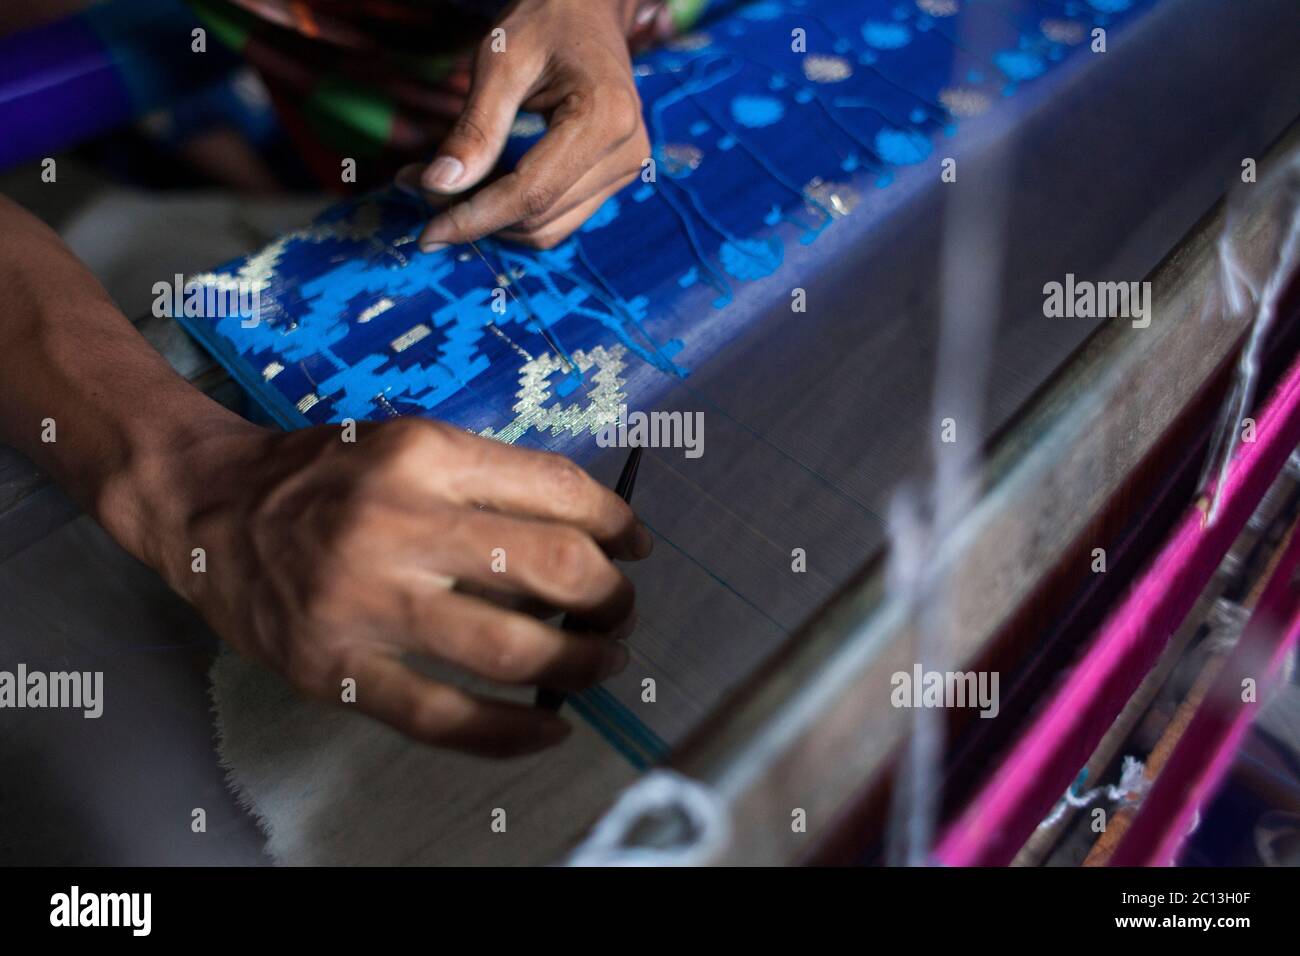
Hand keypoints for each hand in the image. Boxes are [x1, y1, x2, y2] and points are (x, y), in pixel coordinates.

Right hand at [166, 417, 651, 756]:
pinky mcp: (336, 669)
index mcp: (425, 454)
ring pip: (513, 648)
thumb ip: (489, 482)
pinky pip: (446, 717)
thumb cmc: (323, 475)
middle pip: (553, 567)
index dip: (617, 525)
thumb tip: (590, 534)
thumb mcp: (408, 443)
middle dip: (612, 598)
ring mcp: (364, 601)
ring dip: (581, 663)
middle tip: (619, 609)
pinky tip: (549, 728)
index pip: (559, 490)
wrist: (209, 505)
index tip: (632, 547)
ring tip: (599, 662)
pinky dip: (512, 732)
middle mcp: (398, 522)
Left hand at [413, 0, 648, 249]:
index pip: (531, 194)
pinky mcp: (615, 179)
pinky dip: (513, 214)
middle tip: (418, 184)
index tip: (425, 234)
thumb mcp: (500, 61)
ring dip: (491, 221)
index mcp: (605, 118)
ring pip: (546, 229)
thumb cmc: (545, 21)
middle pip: (536, 217)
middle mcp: (626, 154)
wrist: (589, 10)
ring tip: (446, 187)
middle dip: (472, 215)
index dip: (474, 219)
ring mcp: (626, 171)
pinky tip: (481, 188)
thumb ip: (474, 128)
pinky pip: (557, 218)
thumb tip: (437, 187)